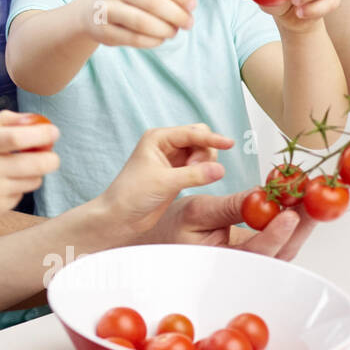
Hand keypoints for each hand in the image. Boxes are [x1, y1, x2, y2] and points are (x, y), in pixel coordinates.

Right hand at [0, 111, 60, 227]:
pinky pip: (21, 194)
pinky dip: (18, 188)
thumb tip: (34, 119)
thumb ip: (2, 124)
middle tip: (51, 154)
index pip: (17, 137)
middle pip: (36, 163)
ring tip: (20, 169)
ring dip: (35, 173)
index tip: (53, 131)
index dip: (42, 134)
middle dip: (51, 158)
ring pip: (33, 181)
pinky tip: (1, 186)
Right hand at [82, 0, 195, 47]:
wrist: (92, 10)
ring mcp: (106, 8)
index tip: (192, 7)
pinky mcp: (102, 29)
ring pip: (142, 22)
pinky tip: (159, 39)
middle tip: (188, 24)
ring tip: (173, 33)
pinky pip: (133, 38)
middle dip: (176, 15)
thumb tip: (188, 10)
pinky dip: (152, 41)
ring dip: (164, 30)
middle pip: (153, 2)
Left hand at [101, 124, 233, 233]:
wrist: (120, 216)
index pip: (192, 132)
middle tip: (197, 169)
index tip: (229, 144)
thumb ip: (194, 175)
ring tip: (192, 178)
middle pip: (200, 138)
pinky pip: (199, 167)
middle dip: (206, 152)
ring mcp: (171, 160)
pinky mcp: (177, 174)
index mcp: (157, 138)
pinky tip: (196, 181)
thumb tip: (220, 170)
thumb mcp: (165, 182)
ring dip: (205, 163)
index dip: (211, 138)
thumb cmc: (131, 194)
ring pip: (201, 153)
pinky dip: (203, 172)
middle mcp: (165, 145)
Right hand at [140, 190, 316, 260]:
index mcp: (222, 261)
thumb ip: (230, 206)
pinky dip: (294, 218)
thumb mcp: (197, 210)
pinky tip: (300, 199)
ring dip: (302, 220)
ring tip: (312, 194)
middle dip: (301, 224)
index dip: (275, 233)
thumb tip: (262, 196)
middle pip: (280, 251)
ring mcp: (254, 258)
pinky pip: (282, 237)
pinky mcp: (260, 248)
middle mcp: (244, 265)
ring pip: (286, 246)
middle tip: (315, 198)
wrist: (163, 236)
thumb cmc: (172, 227)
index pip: (255, 251)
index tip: (290, 214)